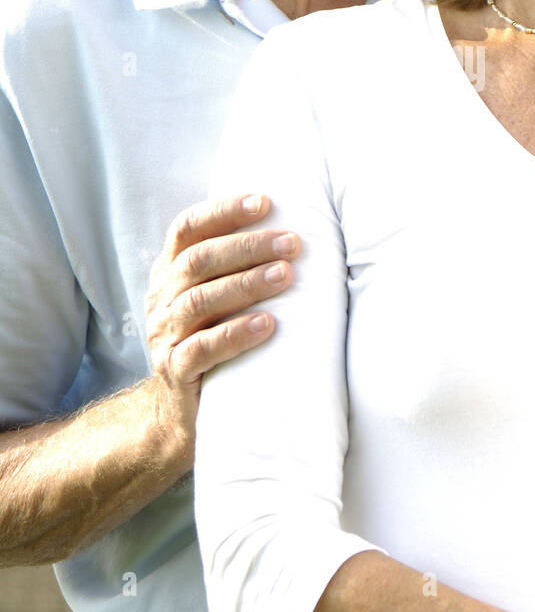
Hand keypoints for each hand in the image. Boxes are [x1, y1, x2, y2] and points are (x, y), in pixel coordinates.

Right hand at [146, 194, 300, 450]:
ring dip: (246, 283)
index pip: (187, 228)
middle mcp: (162, 298)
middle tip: (292, 242)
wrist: (181, 410)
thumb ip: (235, 266)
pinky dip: (236, 334)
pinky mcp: (175, 372)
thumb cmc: (214, 338)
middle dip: (247, 246)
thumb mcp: (217, 297)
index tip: (265, 201)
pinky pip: (200, 349)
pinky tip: (267, 325)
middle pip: (198, 260)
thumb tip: (296, 227)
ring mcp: (164, 335)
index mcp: (170, 272)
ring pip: (199, 300)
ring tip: (285, 275)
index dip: (223, 211)